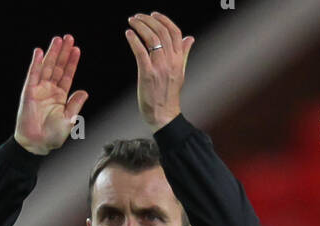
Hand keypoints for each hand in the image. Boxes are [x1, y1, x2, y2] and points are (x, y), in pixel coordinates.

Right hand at [15, 35, 88, 154]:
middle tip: (69, 38)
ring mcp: (39, 90)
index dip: (72, 62)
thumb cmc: (52, 136)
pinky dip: (36, 63)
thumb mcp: (69, 120)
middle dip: (63, 53)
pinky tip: (40, 52)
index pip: (67, 75)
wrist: (37, 144)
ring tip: (58, 40)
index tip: (77, 49)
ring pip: (47, 67)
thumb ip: (75, 105)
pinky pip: (33, 75)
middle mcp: (50, 91)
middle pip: (58, 67)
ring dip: (52, 53)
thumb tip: (84, 92)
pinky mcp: (29, 92)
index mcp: (60, 97)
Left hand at [125, 12, 194, 130]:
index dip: (164, 20)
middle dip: (149, 20)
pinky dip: (134, 40)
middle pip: (162, 32)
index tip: (154, 15)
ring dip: (140, 26)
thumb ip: (183, 54)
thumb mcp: (180, 72)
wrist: (164, 116)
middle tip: (138, 16)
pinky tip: (129, 34)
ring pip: (151, 38)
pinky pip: (141, 52)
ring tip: (132, 21)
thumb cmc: (169, 95)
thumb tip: (190, 38)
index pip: (175, 32)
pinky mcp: (147, 74)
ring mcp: (159, 68)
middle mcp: (170, 61)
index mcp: (178, 60)